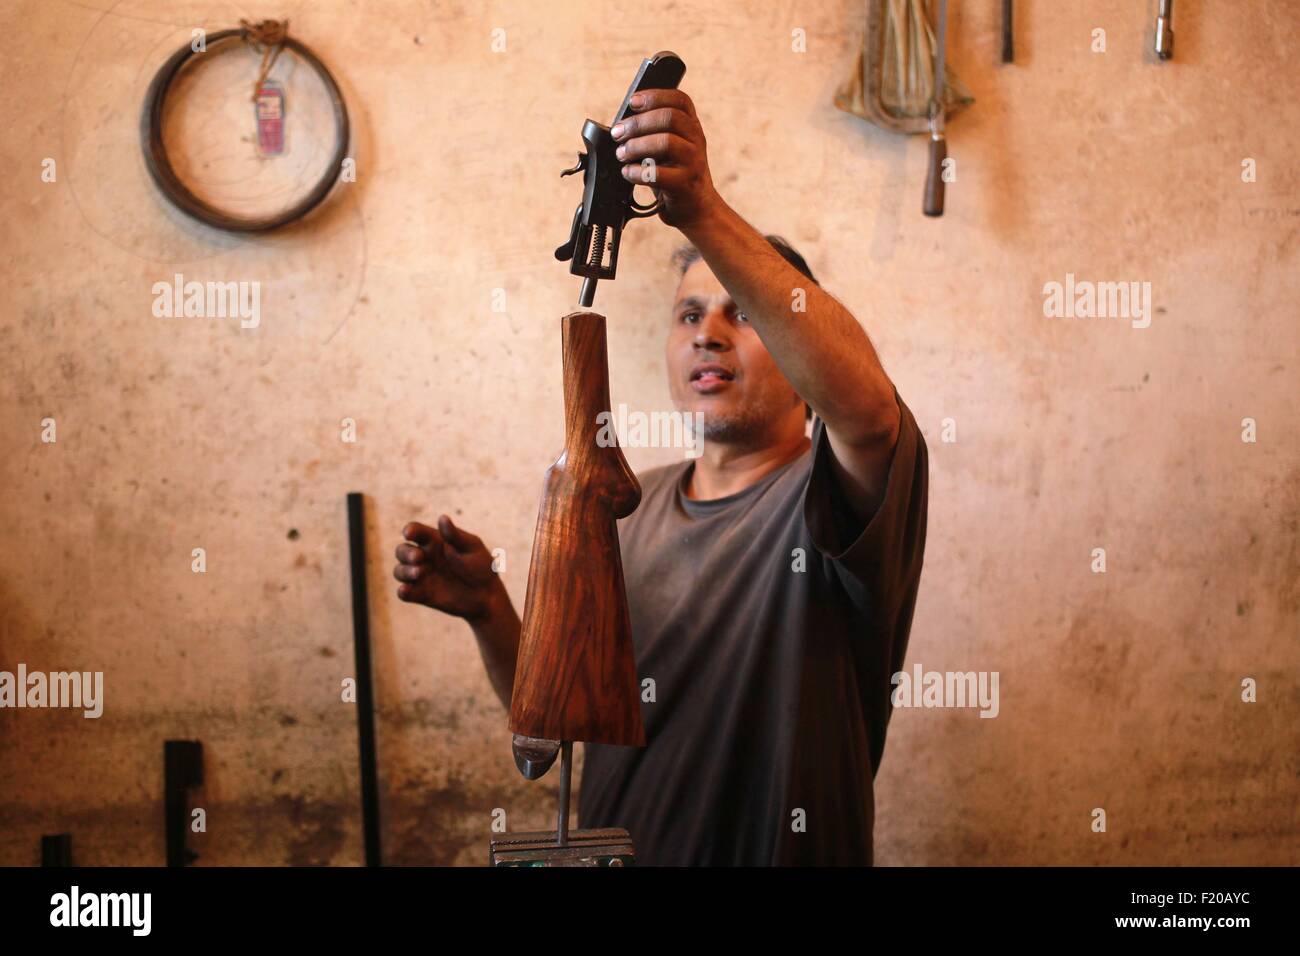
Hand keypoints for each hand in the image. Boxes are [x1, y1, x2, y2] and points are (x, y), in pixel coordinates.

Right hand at [394, 516, 502, 621]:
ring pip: (400, 571)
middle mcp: (423, 557)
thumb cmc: (480, 566)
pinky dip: (403, 591)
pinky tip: (405, 590)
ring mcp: (421, 576)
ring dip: (404, 571)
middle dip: (406, 553)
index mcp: (434, 541)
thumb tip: (443, 518)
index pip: (416, 531)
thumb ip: (455, 536)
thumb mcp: (471, 548)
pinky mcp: (421, 594)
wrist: (487, 595)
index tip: (409, 533)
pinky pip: (405, 593)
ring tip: (419, 572)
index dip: (410, 530)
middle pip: (402, 550)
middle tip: (419, 557)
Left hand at [611, 89, 719, 230]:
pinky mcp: (685, 185)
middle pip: (669, 117)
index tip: (632, 102)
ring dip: (637, 145)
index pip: (679, 100)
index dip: (655, 96)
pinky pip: (658, 174)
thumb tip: (621, 124)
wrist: (698, 209)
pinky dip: (637, 172)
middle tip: (618, 133)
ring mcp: (694, 162)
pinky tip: (628, 172)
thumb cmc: (675, 176)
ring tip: (621, 153)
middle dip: (638, 123)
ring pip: (666, 142)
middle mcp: (696, 140)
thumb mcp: (670, 149)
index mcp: (692, 127)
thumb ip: (654, 133)